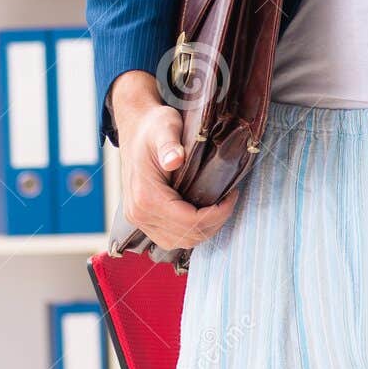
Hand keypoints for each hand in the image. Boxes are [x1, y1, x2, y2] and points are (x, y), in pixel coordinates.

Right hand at [111, 69, 239, 250]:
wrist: (136, 128)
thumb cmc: (153, 126)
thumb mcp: (165, 127)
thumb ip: (169, 143)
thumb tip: (175, 160)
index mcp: (146, 196)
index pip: (189, 222)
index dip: (217, 214)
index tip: (231, 195)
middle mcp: (139, 213)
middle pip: (186, 236)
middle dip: (214, 222)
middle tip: (229, 200)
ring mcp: (138, 219)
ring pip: (178, 242)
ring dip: (203, 229)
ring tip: (219, 207)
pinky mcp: (142, 219)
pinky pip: (169, 237)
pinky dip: (190, 230)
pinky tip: (203, 212)